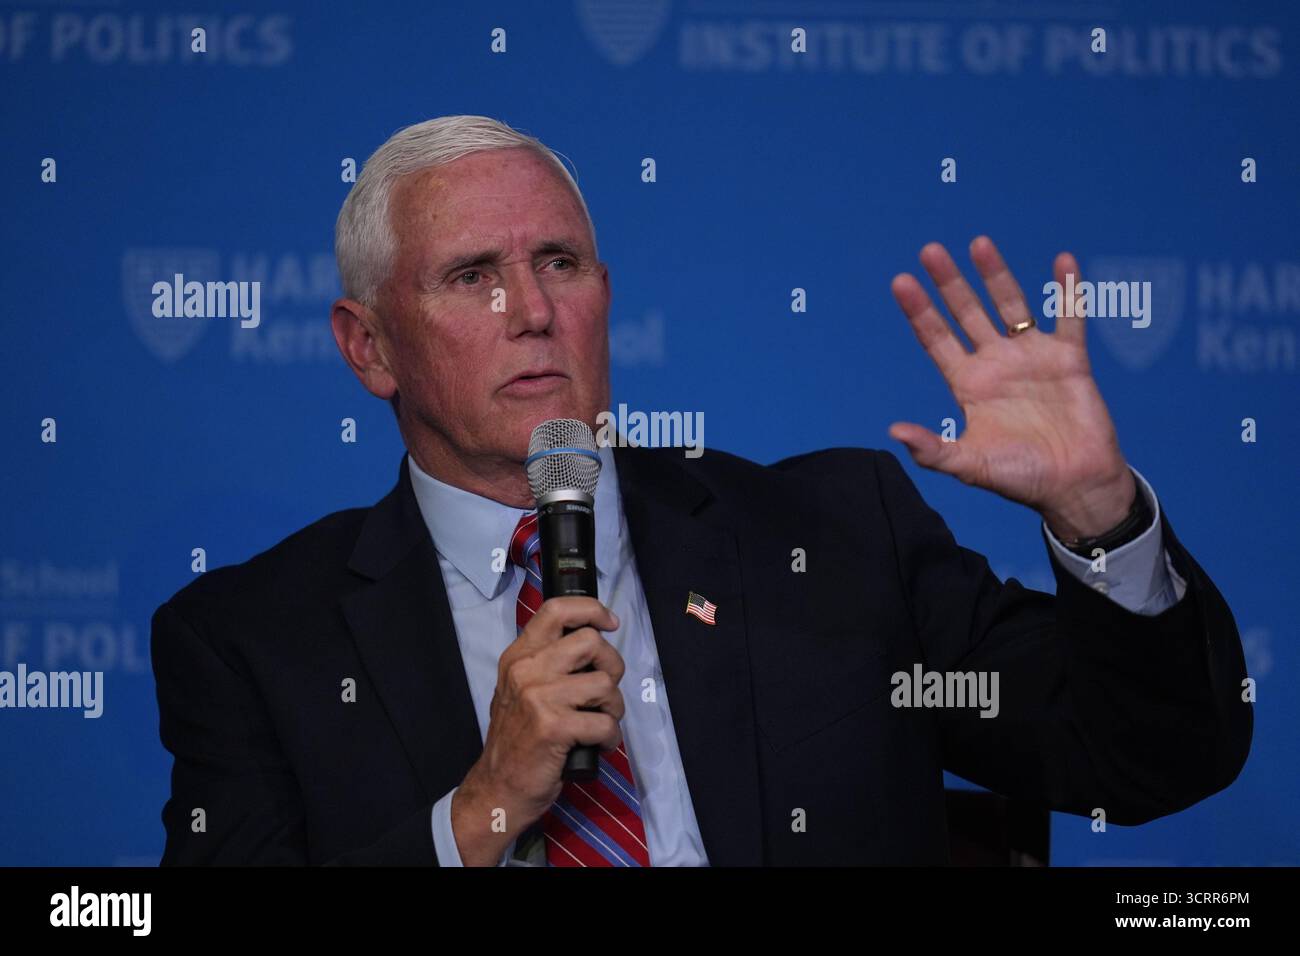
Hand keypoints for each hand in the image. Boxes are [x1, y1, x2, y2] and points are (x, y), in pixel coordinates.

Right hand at [451, 596, 624, 864]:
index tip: (609, 623)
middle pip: (591, 642)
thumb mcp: (520, 689)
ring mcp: (539, 697)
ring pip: (604, 684)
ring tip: (601, 721)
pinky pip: (605, 722)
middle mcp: (526, 670)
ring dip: (614, 707)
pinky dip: (611, 736)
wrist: (498, 787)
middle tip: (604, 691)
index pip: (556, 609)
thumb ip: (547, 662)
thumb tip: (593, 641)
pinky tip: (600, 744)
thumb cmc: (517, 739)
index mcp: (519, 656)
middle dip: (611, 666)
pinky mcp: (554, 727)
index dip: (591, 610)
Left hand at [888, 236, 1135, 539]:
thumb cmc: (1020, 477)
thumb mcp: (970, 466)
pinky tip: (1063, 261)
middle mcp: (996, 363)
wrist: (1075, 485)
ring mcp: (1032, 357)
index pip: (937, 339)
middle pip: (967, 313)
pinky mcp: (1069, 359)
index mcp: (968, 384)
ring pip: (1011, 305)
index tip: (901, 282)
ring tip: (979, 243)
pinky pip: (1070, 317)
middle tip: (929, 251)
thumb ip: (934, 449)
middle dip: (949, 283)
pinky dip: (1068, 290)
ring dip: (996, 275)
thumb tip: (894, 431)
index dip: (919, 312)